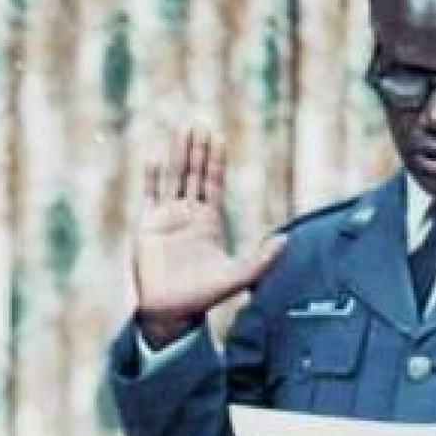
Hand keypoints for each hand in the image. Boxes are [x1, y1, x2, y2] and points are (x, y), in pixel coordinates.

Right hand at [132, 123, 286, 345]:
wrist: (170, 311)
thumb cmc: (203, 296)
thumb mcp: (239, 276)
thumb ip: (263, 259)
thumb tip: (287, 240)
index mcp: (209, 222)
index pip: (213, 183)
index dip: (216, 161)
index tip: (219, 137)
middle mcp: (188, 215)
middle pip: (194, 174)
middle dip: (198, 150)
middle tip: (200, 123)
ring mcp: (167, 218)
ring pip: (174, 178)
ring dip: (178, 155)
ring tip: (183, 130)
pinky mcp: (148, 225)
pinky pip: (150, 194)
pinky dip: (153, 175)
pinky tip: (156, 156)